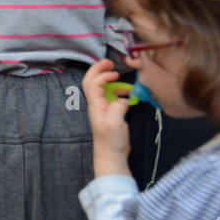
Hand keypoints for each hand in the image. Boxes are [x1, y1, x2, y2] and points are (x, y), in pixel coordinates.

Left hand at [81, 59, 132, 175]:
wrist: (112, 156)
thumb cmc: (111, 141)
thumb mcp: (115, 123)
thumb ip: (117, 107)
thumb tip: (123, 99)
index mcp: (95, 105)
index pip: (93, 83)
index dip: (102, 75)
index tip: (115, 73)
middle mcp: (96, 105)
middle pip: (92, 82)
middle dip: (99, 70)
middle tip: (110, 63)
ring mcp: (102, 109)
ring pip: (101, 88)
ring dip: (109, 80)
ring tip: (120, 78)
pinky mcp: (110, 114)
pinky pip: (111, 97)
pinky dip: (117, 91)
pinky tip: (127, 94)